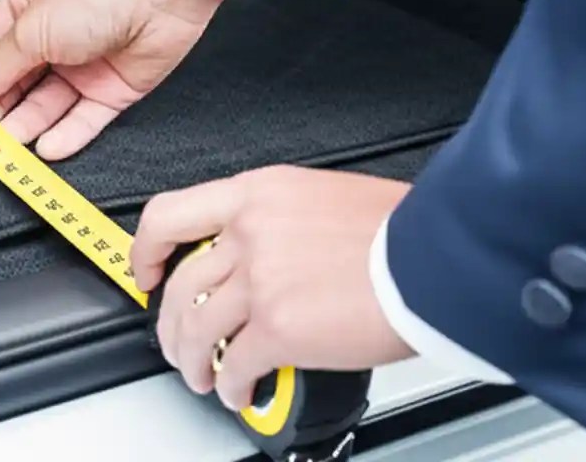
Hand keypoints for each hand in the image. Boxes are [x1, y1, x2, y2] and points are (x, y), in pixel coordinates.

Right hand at [0, 0, 225, 160]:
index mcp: (24, 11)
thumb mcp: (29, 29)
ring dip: (25, 126)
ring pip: (45, 106)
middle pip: (12, 83)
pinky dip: (66, 135)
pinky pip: (84, 119)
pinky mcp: (113, 88)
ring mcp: (83, 65)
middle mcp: (52, 39)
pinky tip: (47, 147)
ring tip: (6, 147)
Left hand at [130, 166, 416, 409]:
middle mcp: (249, 233)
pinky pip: (235, 363)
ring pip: (196, 328)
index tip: (145, 272)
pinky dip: (232, 385)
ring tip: (203, 376)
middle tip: (176, 342)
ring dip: (193, 361)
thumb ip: (278, 222)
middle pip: (180, 285)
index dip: (145, 250)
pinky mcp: (278, 327)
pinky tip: (241, 391)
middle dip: (170, 324)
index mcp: (257, 194)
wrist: (440, 259)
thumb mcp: (323, 199)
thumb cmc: (403, 229)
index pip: (170, 215)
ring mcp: (260, 280)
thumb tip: (259, 254)